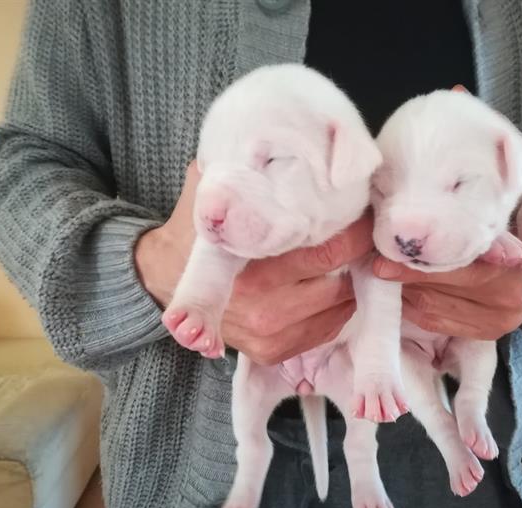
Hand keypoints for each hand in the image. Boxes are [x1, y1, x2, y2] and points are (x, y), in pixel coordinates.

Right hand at [135, 161, 373, 364]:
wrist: (160, 280)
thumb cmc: (194, 233)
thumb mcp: (209, 192)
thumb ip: (241, 173)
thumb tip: (277, 138)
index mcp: (254, 270)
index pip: (330, 249)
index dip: (355, 228)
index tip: (361, 210)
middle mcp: (266, 309)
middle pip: (342, 279)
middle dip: (357, 254)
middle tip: (361, 231)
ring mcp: (272, 336)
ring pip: (342, 307)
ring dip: (350, 282)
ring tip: (346, 257)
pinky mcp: (275, 354)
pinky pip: (327, 330)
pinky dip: (335, 307)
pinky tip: (328, 284)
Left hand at [372, 215, 521, 339]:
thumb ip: (516, 199)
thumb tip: (501, 210)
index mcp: (519, 265)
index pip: (455, 266)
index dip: (414, 263)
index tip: (381, 257)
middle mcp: (508, 298)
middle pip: (435, 291)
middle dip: (399, 275)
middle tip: (368, 259)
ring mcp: (498, 320)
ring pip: (430, 309)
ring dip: (401, 291)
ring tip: (380, 268)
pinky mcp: (488, 332)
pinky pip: (436, 322)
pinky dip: (412, 306)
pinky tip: (399, 287)